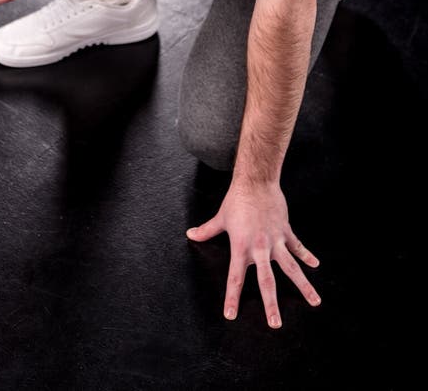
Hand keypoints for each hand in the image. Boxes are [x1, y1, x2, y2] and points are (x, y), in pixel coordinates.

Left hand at [185, 182, 320, 327]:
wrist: (256, 182)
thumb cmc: (237, 200)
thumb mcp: (220, 218)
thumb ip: (206, 231)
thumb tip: (191, 234)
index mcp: (241, 248)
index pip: (235, 278)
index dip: (232, 297)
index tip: (231, 315)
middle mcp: (260, 248)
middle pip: (267, 282)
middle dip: (271, 304)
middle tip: (275, 324)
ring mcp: (275, 241)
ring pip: (291, 268)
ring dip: (303, 286)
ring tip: (314, 302)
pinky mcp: (286, 231)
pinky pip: (298, 247)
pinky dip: (307, 256)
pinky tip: (316, 266)